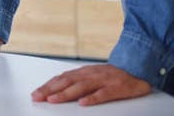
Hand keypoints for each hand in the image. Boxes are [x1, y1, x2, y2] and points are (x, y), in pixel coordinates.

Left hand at [31, 64, 150, 105]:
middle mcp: (90, 74)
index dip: (48, 85)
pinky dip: (92, 98)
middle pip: (67, 81)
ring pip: (81, 87)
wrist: (137, 68)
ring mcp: (103, 80)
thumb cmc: (112, 75)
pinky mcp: (116, 88)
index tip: (36, 93)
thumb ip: (78, 81)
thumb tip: (58, 88)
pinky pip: (103, 94)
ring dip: (65, 94)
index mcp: (83, 72)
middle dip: (50, 89)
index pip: (61, 78)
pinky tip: (83, 103)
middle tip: (37, 97)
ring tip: (53, 100)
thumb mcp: (92, 75)